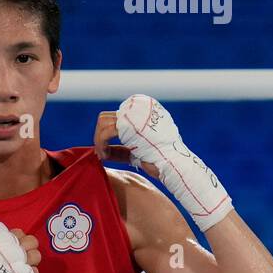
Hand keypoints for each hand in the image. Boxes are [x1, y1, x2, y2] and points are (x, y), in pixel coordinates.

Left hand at [109, 94, 234, 232]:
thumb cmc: (160, 161)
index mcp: (144, 109)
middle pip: (107, 117)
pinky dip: (101, 144)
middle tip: (101, 153)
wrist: (174, 165)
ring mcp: (134, 113)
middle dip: (100, 136)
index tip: (105, 150)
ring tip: (102, 156)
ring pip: (103, 122)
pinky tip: (104, 156)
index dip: (107, 134)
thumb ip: (123, 145)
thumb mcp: (139, 149)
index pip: (116, 117)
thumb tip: (103, 149)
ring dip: (98, 140)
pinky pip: (105, 132)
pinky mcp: (130, 123)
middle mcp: (139, 106)